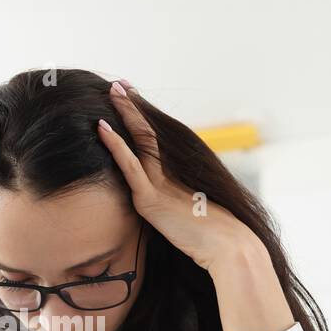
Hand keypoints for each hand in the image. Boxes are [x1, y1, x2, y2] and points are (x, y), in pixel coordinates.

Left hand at [96, 81, 257, 272]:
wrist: (227, 246)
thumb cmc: (212, 238)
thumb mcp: (190, 215)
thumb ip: (175, 203)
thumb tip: (170, 203)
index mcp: (178, 175)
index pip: (156, 140)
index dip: (142, 118)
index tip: (130, 97)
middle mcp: (171, 172)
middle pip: (148, 132)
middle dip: (133, 106)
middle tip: (119, 84)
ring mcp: (160, 183)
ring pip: (139, 140)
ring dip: (126, 113)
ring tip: (113, 90)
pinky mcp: (150, 198)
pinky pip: (129, 166)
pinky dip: (115, 145)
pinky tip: (102, 127)